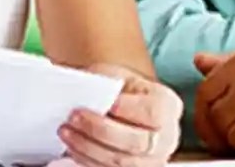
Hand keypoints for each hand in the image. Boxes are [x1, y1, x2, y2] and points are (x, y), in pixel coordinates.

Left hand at [59, 63, 182, 166]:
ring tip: (66, 132)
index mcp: (168, 106)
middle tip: (75, 117)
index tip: (104, 103)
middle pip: (136, 142)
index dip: (127, 110)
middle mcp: (166, 138)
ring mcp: (152, 160)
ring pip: (120, 162)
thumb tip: (87, 94)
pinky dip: (87, 161)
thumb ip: (108, 85)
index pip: (153, 113)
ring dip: (88, 148)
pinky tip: (72, 147)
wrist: (123, 104)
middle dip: (100, 130)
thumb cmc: (121, 90)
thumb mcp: (118, 77)